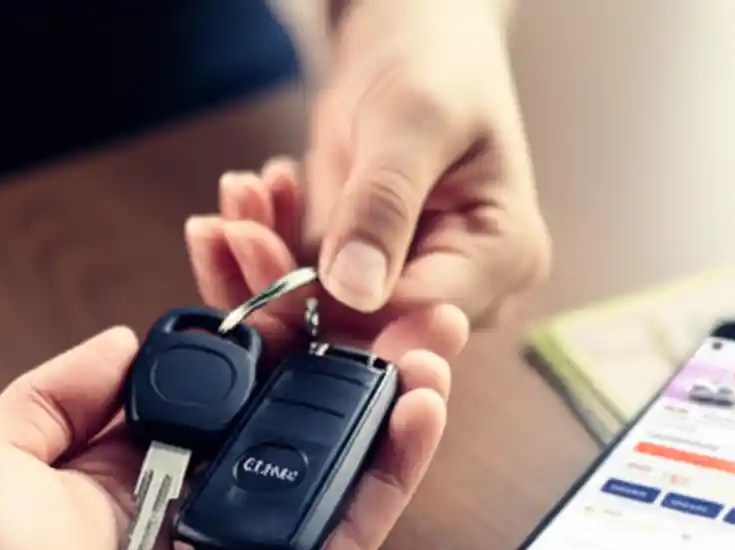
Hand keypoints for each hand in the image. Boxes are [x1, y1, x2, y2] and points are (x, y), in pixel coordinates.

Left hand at [0, 309, 464, 549]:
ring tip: (424, 346)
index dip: (259, 343)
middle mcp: (187, 515)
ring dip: (382, 409)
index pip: (211, 393)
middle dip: (336, 369)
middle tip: (384, 313)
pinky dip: (394, 474)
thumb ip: (57, 391)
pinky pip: (348, 535)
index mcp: (116, 477)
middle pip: (282, 428)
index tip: (299, 293)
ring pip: (328, 475)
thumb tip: (120, 339)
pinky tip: (421, 411)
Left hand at [197, 0, 548, 331]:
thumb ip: (383, 206)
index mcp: (502, 258)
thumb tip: (353, 289)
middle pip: (363, 329)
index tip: (262, 255)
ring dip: (262, 264)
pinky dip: (265, 245)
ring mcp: (409, 283)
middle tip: (232, 226)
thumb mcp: (411, 122)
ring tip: (236, 198)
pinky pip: (302, 286)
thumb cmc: (435, 63)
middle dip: (283, 285)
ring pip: (320, 315)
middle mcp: (462, 287)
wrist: (415, 35)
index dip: (333, 307)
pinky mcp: (363, 272)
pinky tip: (252, 194)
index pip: (415, 317)